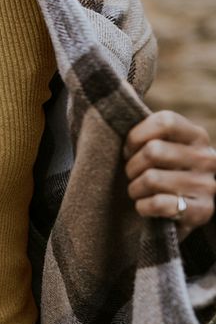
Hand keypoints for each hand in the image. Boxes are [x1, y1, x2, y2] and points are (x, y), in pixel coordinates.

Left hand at [124, 110, 215, 240]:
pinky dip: (143, 207)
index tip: (129, 150)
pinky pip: (158, 203)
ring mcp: (206, 185)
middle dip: (132, 166)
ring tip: (139, 191)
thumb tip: (117, 112)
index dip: (137, 135)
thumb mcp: (162, 146)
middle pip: (153, 151)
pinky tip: (146, 206)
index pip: (165, 121)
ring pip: (151, 179)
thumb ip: (147, 133)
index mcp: (196, 136)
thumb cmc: (163, 170)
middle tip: (132, 174)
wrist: (186, 210)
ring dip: (135, 188)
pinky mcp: (202, 211)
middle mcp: (206, 158)